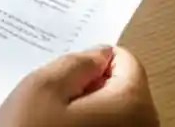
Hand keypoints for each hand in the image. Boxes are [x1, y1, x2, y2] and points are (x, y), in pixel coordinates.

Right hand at [0, 46, 159, 126]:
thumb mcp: (41, 87)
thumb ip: (77, 62)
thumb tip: (100, 56)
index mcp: (132, 104)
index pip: (125, 61)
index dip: (92, 64)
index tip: (66, 82)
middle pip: (123, 91)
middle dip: (91, 92)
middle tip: (55, 108)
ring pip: (113, 119)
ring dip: (87, 118)